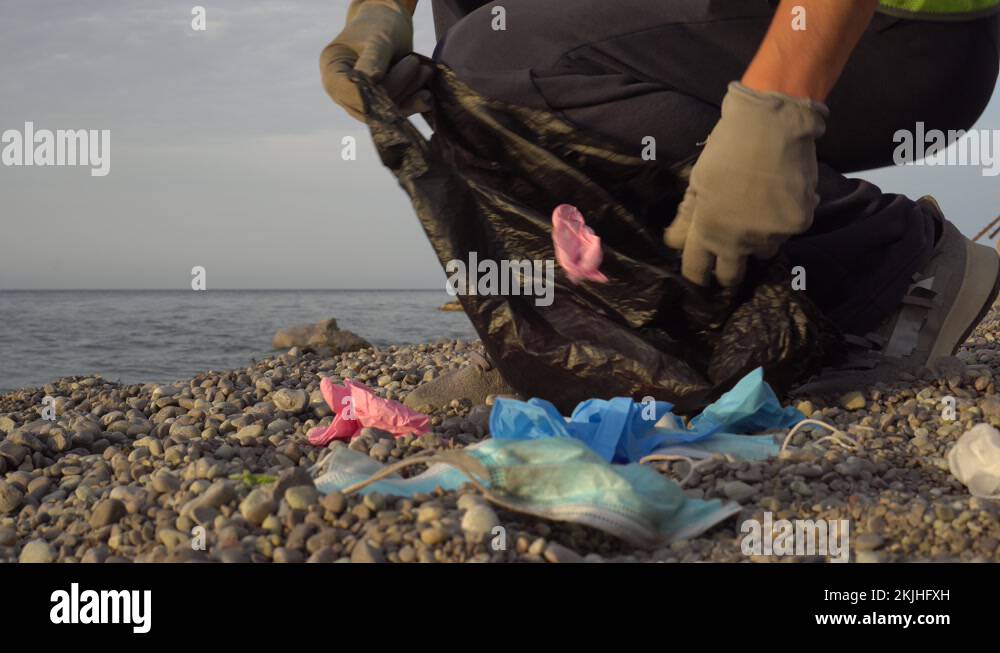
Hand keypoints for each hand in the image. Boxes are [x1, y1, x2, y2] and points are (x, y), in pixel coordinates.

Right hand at [320, 0, 432, 120]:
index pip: (346, 91)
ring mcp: (362, 101)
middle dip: (397, 88)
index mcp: (333, 71)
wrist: (390, 23)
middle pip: (368, 106)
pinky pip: (396, 112)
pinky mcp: (380, 105)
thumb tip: (370, 80)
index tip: (391, 74)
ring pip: (385, 112)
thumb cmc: (380, 25)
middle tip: (416, 63)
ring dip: (409, 95)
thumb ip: (374, 58)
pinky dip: (413, 103)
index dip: (369, 92)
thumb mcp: (378, 38)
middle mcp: (343, 91)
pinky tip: (427, 94)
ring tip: (425, 71)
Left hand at [664, 82, 827, 287]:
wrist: (772, 124)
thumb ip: (687, 217)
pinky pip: (788, 231)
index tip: (699, 279)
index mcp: (708, 229)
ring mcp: (771, 234)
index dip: (696, 276)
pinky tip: (782, 196)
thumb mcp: (698, 181)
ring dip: (757, 242)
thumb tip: (674, 243)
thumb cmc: (727, 148)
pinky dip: (785, 219)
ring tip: (758, 214)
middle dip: (727, 273)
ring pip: (762, 252)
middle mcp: (739, 240)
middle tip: (729, 264)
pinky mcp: (798, 223)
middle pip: (730, 274)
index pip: (696, 269)